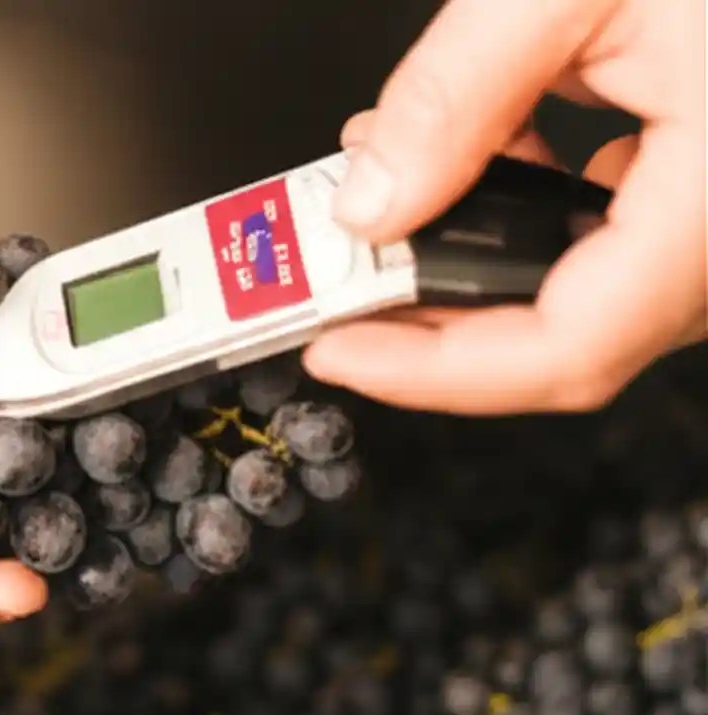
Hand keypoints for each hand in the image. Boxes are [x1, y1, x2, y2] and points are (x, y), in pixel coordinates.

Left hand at [304, 0, 705, 413]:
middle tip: (342, 283)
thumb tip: (372, 199)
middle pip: (572, 332)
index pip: (569, 346)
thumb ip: (455, 96)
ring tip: (390, 207)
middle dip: (436, 314)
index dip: (433, 370)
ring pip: (594, 289)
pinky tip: (485, 158)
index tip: (340, 348)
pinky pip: (622, 232)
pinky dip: (536, 212)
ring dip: (477, 259)